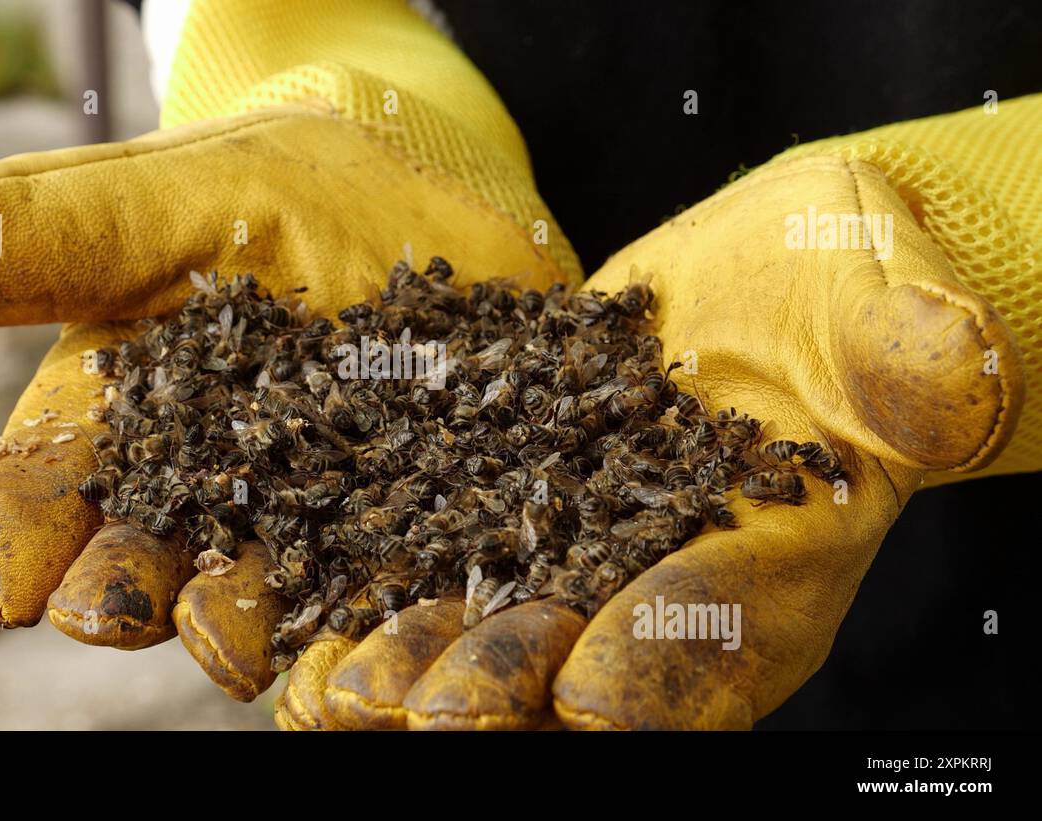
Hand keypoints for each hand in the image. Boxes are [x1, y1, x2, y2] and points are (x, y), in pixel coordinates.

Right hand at [0, 103, 571, 698]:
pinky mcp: (407, 522)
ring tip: (228, 648)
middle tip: (106, 613)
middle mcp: (202, 484)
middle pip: (146, 553)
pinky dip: (368, 620)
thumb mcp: (172, 198)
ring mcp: (307, 511)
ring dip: (238, 624)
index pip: (45, 480)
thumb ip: (53, 233)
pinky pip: (384, 585)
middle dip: (120, 590)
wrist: (422, 191)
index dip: (15, 528)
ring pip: (261, 586)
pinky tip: (359, 651)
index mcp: (122, 412)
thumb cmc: (282, 189)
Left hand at [275, 154, 1022, 728]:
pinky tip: (290, 583)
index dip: (648, 666)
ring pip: (475, 620)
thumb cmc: (854, 294)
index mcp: (767, 569)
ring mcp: (568, 546)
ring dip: (396, 654)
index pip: (708, 635)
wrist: (764, 274)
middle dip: (484, 686)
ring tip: (315, 682)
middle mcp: (650, 584)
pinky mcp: (497, 489)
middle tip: (399, 706)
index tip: (579, 693)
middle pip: (565, 661)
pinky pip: (421, 537)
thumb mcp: (891, 314)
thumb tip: (948, 375)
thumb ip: (910, 360)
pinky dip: (361, 563)